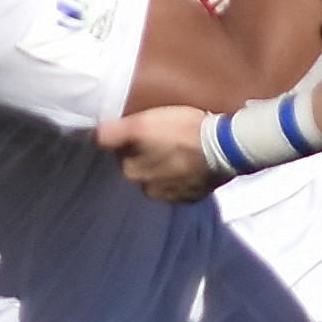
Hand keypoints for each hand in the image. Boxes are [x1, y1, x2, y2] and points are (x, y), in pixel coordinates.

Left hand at [95, 105, 221, 203]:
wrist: (225, 147)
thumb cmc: (182, 131)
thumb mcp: (141, 124)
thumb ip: (112, 133)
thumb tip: (95, 138)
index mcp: (132, 173)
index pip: (124, 152)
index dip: (134, 137)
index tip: (150, 127)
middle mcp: (148, 191)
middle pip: (143, 166)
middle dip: (151, 153)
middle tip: (167, 135)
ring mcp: (173, 197)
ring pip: (163, 176)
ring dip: (168, 165)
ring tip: (183, 147)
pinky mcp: (194, 197)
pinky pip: (183, 183)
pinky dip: (186, 174)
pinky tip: (194, 161)